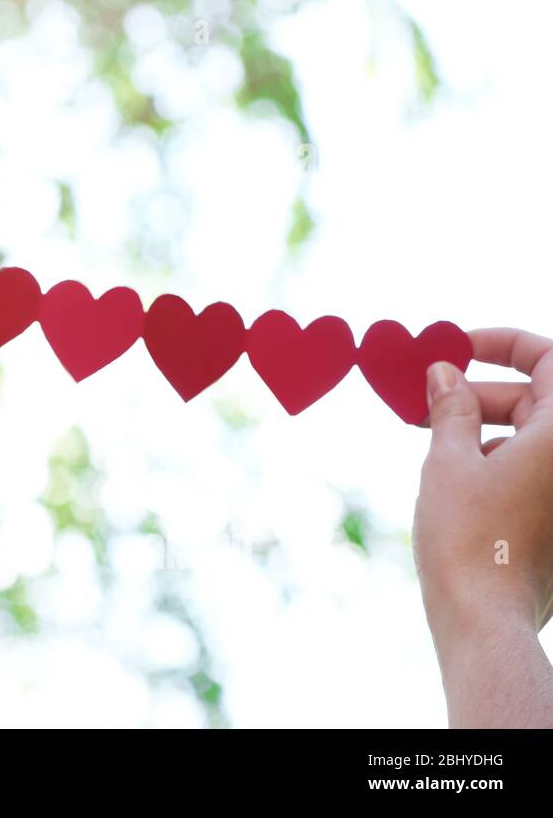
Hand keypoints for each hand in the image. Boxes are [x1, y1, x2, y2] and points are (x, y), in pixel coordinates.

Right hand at [414, 328, 552, 725]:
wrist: (486, 619)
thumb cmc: (467, 539)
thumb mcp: (448, 461)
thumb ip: (450, 408)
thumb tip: (444, 371)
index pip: (547, 358)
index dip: (500, 342)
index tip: (455, 347)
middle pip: (534, 397)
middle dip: (476, 391)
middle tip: (422, 399)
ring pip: (529, 434)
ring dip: (479, 426)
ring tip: (427, 439)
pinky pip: (530, 468)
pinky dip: (493, 458)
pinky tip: (451, 477)